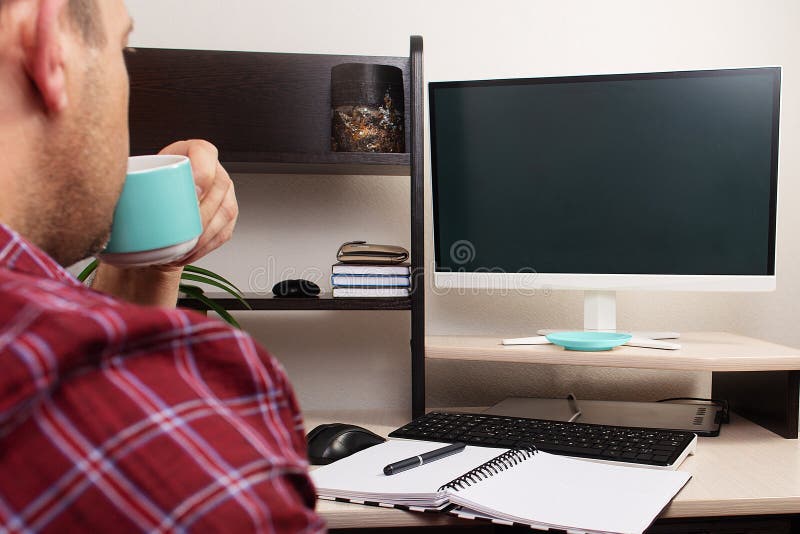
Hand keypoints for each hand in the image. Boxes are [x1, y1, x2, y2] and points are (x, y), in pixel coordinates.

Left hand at [92, 140, 237, 306]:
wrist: (155, 214)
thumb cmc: (145, 195)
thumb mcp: (134, 179)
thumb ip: (125, 179)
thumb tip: (106, 191)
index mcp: (192, 152)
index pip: (205, 152)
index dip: (202, 169)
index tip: (191, 188)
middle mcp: (214, 171)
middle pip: (219, 187)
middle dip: (202, 211)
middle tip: (183, 227)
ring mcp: (224, 195)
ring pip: (224, 212)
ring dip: (204, 234)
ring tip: (183, 246)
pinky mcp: (226, 218)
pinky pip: (223, 233)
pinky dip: (206, 247)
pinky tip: (189, 253)